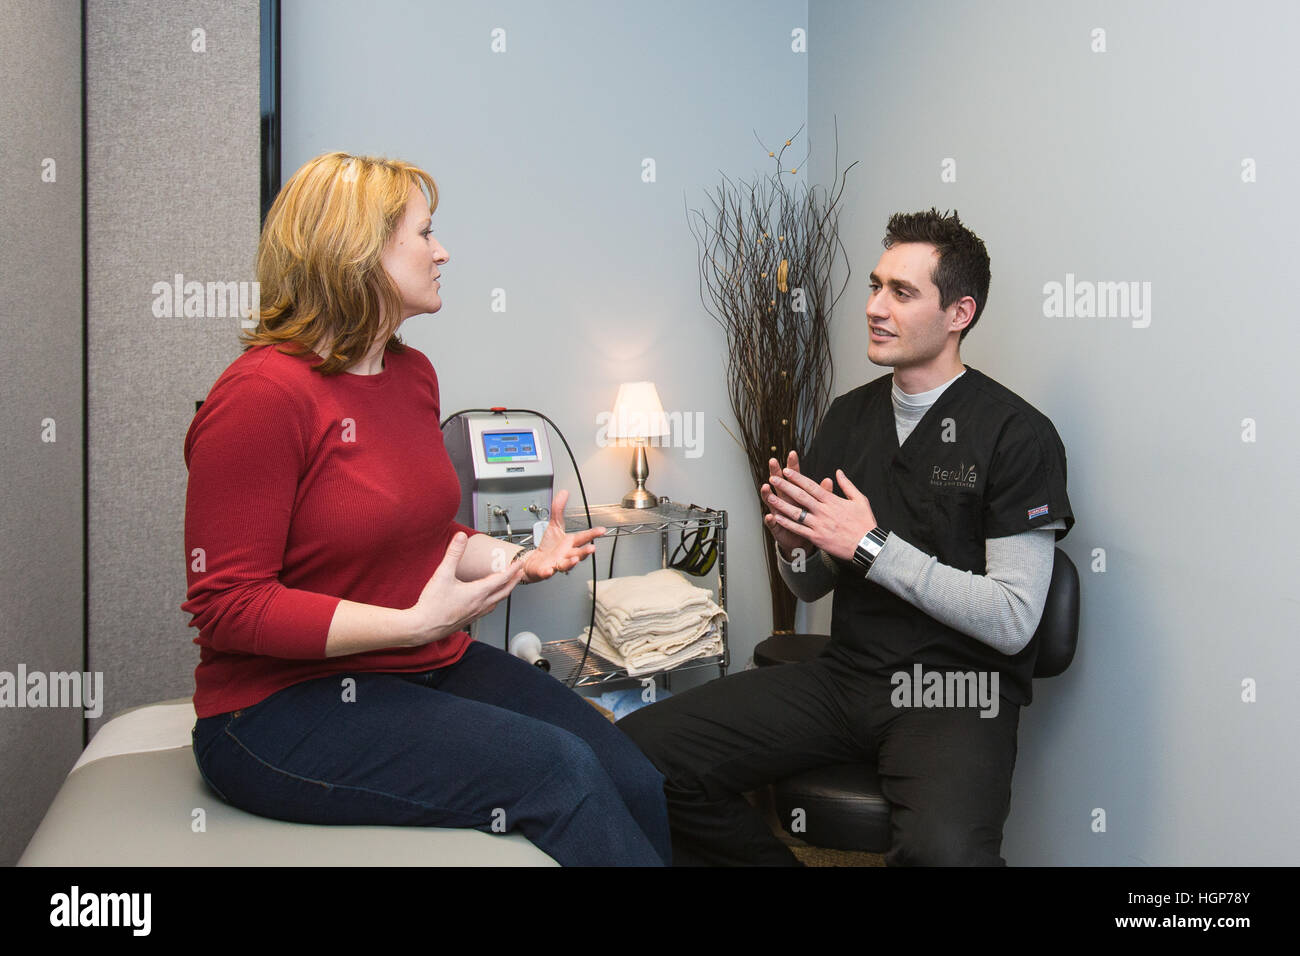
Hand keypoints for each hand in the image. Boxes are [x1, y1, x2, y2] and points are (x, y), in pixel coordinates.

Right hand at [407, 532, 525, 644]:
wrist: (423, 627)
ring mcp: (475, 613)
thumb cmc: (432, 605)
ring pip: (497, 601)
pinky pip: (488, 609)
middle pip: (504, 592)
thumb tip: (460, 537)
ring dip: (505, 592)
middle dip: (514, 581)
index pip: (501, 579)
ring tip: (507, 585)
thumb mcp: (442, 574)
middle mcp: (480, 604)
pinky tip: (488, 601)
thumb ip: (453, 553)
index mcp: (477, 592)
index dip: (512, 569)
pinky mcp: (468, 619)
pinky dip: (494, 601)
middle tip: (520, 573)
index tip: (519, 563)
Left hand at [520, 489, 605, 582]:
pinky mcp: (545, 570)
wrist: (536, 562)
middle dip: (585, 551)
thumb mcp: (554, 525)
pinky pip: (547, 572)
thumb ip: (558, 509)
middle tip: (592, 548)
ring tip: (575, 560)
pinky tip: (548, 570)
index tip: (602, 530)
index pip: (583, 537)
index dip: (593, 534)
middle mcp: (566, 554)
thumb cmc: (549, 546)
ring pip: (566, 564)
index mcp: (570, 543)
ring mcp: (557, 563)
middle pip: (578, 553)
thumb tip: (564, 493)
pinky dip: (548, 572)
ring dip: (571, 563)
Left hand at [767, 464, 878, 561]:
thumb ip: (847, 485)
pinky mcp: (817, 537)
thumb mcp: (860, 500)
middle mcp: (823, 511)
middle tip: (773, 478)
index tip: (787, 471)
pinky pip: (799, 529)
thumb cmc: (864, 523)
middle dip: (785, 486)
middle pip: (800, 496)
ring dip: (782, 504)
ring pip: (796, 512)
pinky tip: (777, 518)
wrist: (867, 546)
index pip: (811, 486)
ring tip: (770, 497)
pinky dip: (787, 523)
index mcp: (832, 501)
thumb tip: (838, 472)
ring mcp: (819, 525)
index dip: (797, 477)